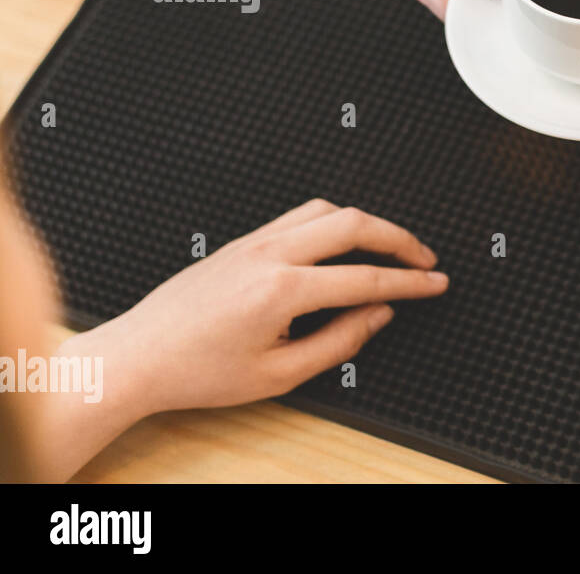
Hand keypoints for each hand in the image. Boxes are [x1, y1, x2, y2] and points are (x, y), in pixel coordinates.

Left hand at [61, 200, 448, 419]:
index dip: (411, 281)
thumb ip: (339, 342)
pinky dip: (332, 222)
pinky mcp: (242, 241)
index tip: (436, 282)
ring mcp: (253, 242)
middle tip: (425, 258)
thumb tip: (377, 314)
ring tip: (389, 247)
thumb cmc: (197, 371)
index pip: (366, 277)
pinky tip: (341, 244)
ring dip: (366, 223)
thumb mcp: (279, 374)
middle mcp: (269, 255)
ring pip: (326, 209)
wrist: (138, 357)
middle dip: (400, 237)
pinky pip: (298, 216)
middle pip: (353, 223)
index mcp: (281, 290)